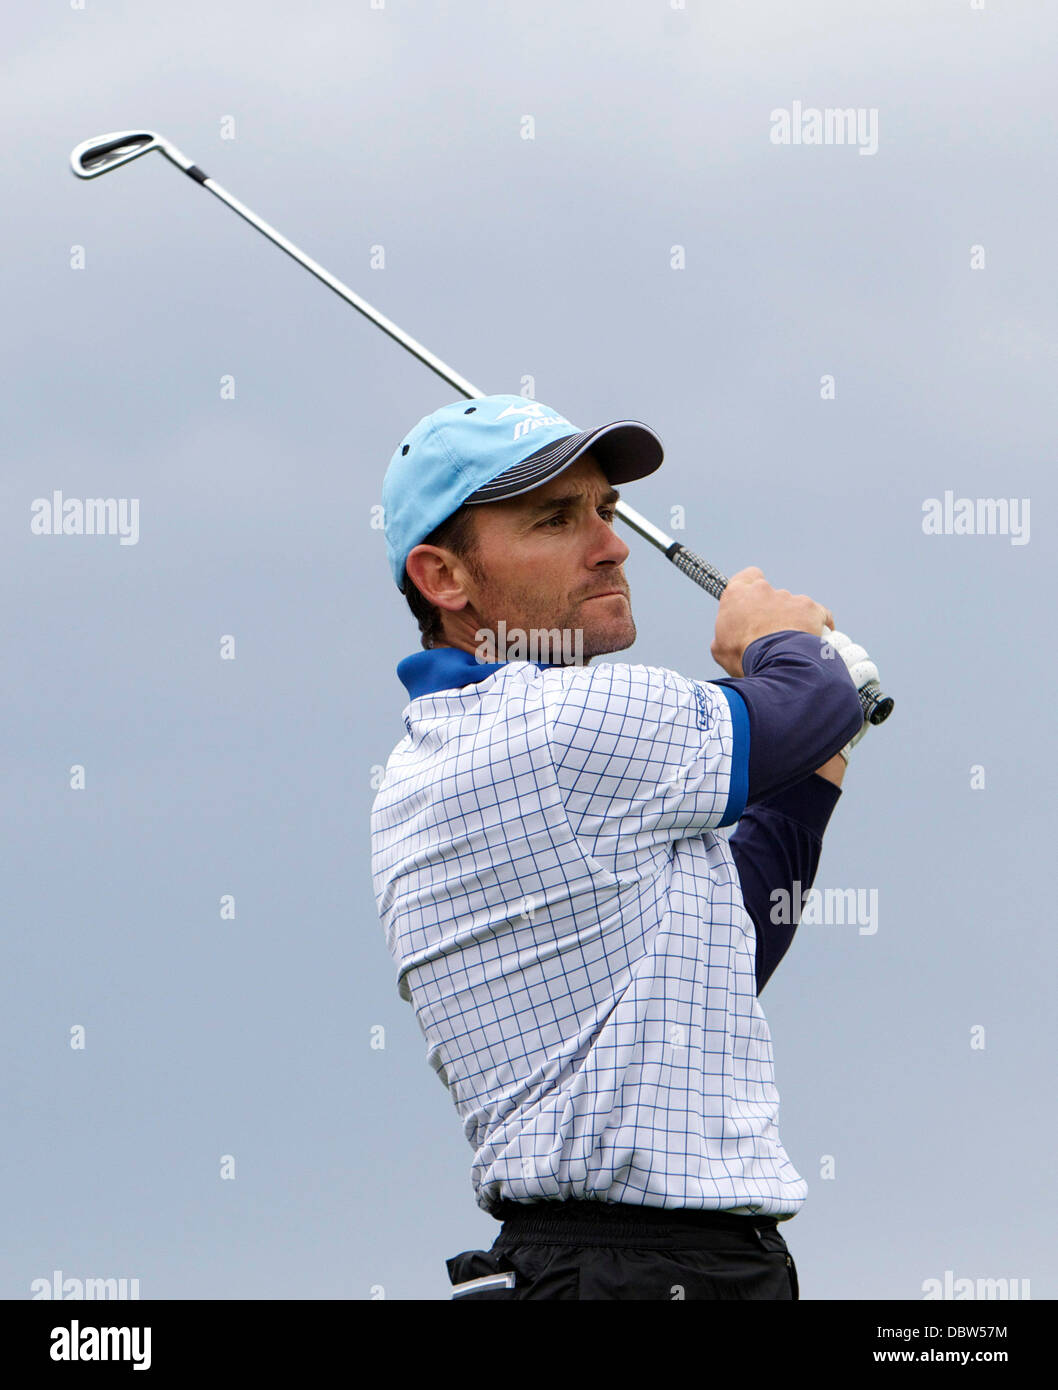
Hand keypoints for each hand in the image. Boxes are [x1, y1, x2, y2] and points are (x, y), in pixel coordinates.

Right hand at [711, 567, 834, 677]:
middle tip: (771, 633)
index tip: (752, 601)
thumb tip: (725, 639)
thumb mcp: (720, 649)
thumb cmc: (743, 658)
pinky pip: (818, 614)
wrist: (775, 665)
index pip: (747, 576)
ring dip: (793, 620)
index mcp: (737, 595)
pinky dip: (818, 624)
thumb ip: (723, 635)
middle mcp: (763, 590)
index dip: (751, 587)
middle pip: (771, 595)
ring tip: (793, 644)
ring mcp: (789, 597)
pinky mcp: (811, 608)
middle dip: (772, 610)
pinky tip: (818, 639)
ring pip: (793, 606)